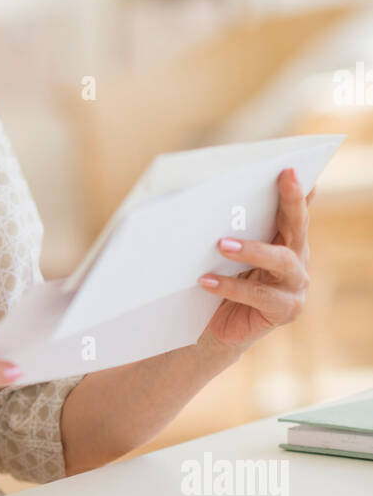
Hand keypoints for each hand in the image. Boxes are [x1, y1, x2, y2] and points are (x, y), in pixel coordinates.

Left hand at [199, 167, 313, 349]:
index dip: (295, 190)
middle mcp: (297, 258)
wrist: (215, 327)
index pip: (293, 209)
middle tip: (282, 179)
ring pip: (282, 261)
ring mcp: (295, 286)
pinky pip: (260, 297)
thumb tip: (199, 194)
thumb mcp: (223, 251)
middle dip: (291, 202)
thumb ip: (227, 227)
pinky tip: (205, 281)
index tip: (289, 168)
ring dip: (252, 250)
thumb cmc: (219, 280)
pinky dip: (231, 287)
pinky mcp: (285, 310)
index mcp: (285, 239)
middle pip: (297, 227)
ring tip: (221, 244)